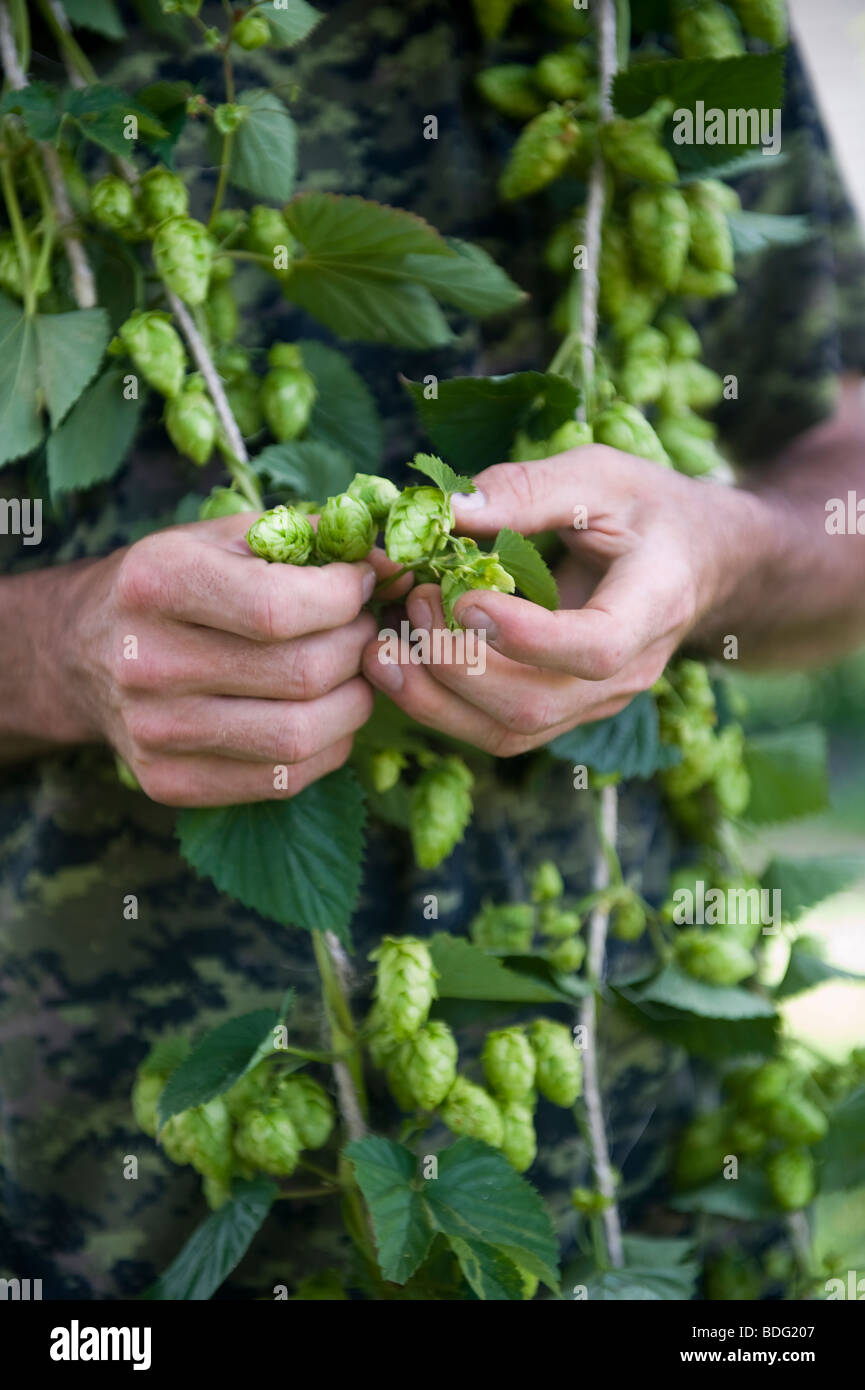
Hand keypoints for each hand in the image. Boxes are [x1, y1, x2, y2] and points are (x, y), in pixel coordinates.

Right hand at [56, 514, 380, 803]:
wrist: (83, 652)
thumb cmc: (176, 583)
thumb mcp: (226, 538)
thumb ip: (311, 541)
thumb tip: (394, 564)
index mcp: (157, 583)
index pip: (279, 608)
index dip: (344, 598)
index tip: (360, 585)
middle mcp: (146, 661)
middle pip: (301, 674)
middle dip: (356, 647)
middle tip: (362, 629)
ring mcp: (154, 732)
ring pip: (300, 736)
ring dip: (353, 702)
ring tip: (350, 672)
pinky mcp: (168, 782)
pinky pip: (283, 780)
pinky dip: (327, 747)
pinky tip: (324, 713)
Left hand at [363, 445, 768, 753]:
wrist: (694, 562)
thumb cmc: (648, 510)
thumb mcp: (601, 475)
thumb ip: (528, 489)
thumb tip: (445, 510)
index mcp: (652, 606)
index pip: (594, 649)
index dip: (525, 636)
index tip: (464, 598)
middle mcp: (627, 673)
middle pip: (535, 704)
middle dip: (455, 664)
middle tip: (413, 602)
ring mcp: (593, 703)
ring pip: (508, 732)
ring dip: (432, 696)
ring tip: (384, 642)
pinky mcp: (560, 711)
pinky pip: (495, 730)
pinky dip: (437, 703)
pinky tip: (399, 661)